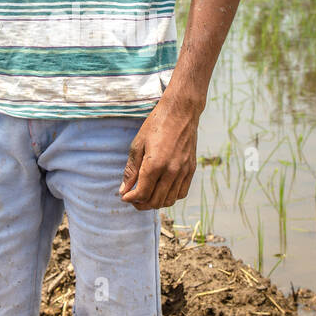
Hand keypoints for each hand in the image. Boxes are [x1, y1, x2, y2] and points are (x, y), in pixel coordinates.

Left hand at [118, 93, 199, 209]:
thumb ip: (130, 170)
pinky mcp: (191, 169)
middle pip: (155, 201)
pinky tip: (162, 189)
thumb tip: (124, 190)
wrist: (181, 111)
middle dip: (141, 204)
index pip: (142, 194)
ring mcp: (184, 171)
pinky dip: (170, 196)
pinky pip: (182, 192)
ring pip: (169, 200)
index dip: (130, 199)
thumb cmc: (156, 125)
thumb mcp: (137, 145)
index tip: (124, 196)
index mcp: (155, 164)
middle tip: (133, 198)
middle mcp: (171, 171)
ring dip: (156, 202)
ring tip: (146, 195)